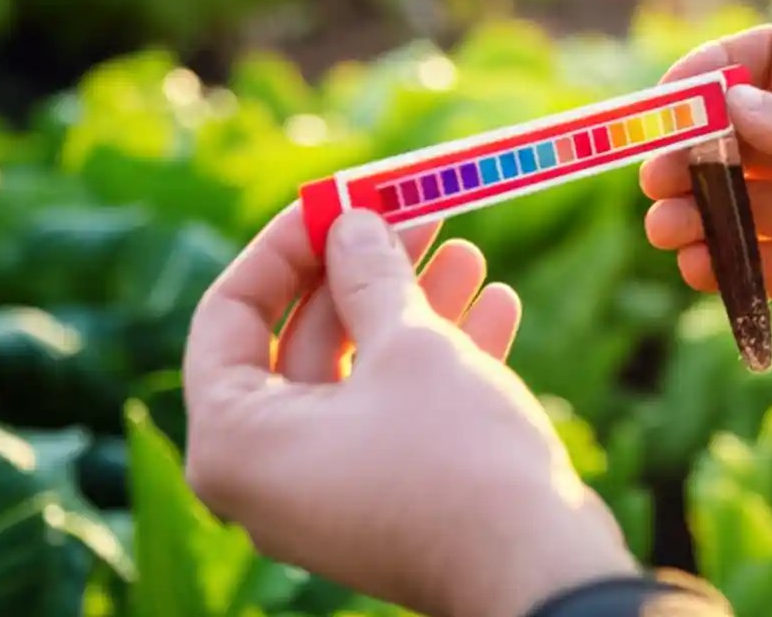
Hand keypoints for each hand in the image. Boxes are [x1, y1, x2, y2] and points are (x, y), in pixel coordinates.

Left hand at [182, 205, 635, 616]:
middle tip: (411, 215)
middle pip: (305, 340)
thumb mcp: (409, 346)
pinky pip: (397, 414)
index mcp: (237, 441)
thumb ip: (369, 274)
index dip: (283, 246)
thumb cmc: (458, 458)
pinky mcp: (390, 500)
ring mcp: (332, 491)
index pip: (229, 315)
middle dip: (366, 270)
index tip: (333, 199)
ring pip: (362, 373)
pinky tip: (495, 306)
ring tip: (466, 249)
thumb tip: (350, 221)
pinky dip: (438, 359)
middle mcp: (271, 473)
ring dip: (414, 307)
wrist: (542, 571)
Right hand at [641, 25, 771, 437]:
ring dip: (694, 209)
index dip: (711, 72)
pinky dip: (720, 264)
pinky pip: (756, 264)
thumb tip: (726, 103)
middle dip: (689, 150)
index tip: (667, 104)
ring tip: (667, 226)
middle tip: (656, 177)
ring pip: (737, 201)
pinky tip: (700, 269)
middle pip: (738, 134)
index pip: (768, 60)